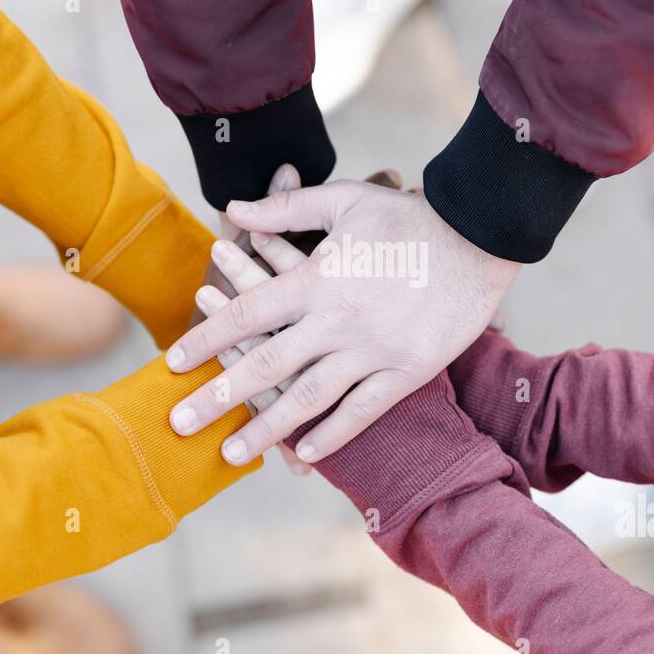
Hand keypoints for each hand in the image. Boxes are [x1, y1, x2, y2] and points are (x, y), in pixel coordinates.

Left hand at [164, 180, 520, 463]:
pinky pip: (363, 411)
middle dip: (218, 398)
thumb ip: (287, 210)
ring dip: (267, 427)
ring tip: (231, 454)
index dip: (206, 338)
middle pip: (265, 364)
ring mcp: (373, 350)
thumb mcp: (346, 199)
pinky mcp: (408, 370)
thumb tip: (233, 210)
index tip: (172, 363)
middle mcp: (337, 320)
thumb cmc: (411, 215)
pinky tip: (302, 453)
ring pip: (309, 398)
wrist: (482, 238)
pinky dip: (332, 435)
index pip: (247, 314)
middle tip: (179, 424)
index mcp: (317, 279)